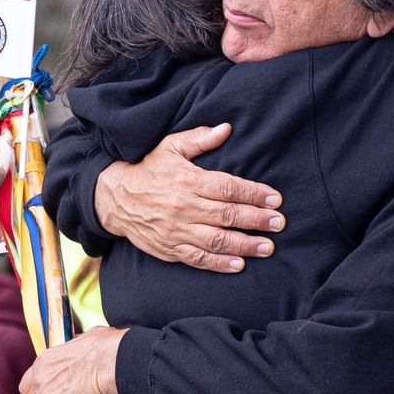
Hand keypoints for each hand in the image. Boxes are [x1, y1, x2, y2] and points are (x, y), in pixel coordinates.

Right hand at [94, 123, 285, 272]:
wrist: (114, 198)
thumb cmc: (148, 169)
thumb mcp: (170, 147)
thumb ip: (199, 139)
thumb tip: (226, 129)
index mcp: (188, 180)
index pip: (228, 187)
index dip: (254, 193)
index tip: (275, 198)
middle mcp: (184, 207)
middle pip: (227, 214)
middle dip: (257, 220)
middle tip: (279, 223)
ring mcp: (177, 230)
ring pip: (217, 240)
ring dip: (245, 244)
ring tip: (268, 247)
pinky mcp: (170, 248)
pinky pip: (198, 258)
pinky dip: (219, 263)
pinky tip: (239, 264)